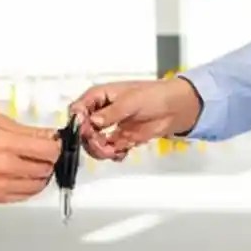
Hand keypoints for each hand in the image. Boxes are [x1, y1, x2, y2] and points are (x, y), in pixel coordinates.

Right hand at [0, 111, 59, 202]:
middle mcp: (8, 168)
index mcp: (8, 144)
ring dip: (40, 174)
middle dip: (48, 158)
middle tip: (41, 150)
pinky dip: (28, 187)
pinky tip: (22, 176)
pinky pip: (23, 196)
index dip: (55, 144)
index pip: (50, 150)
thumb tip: (46, 134)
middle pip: (47, 168)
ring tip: (31, 163)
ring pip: (38, 185)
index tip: (52, 141)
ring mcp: (2, 185)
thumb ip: (22, 129)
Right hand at [68, 79, 202, 159]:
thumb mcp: (131, 101)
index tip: (87, 130)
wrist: (172, 109)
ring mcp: (109, 127)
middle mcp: (100, 112)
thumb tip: (94, 120)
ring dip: (100, 150)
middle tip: (102, 143)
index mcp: (99, 96)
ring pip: (93, 144)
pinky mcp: (119, 139)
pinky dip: (112, 155)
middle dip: (90, 140)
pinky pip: (107, 151)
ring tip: (114, 150)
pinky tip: (121, 152)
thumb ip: (111, 113)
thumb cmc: (153, 95)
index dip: (78, 121)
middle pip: (82, 130)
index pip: (78, 109)